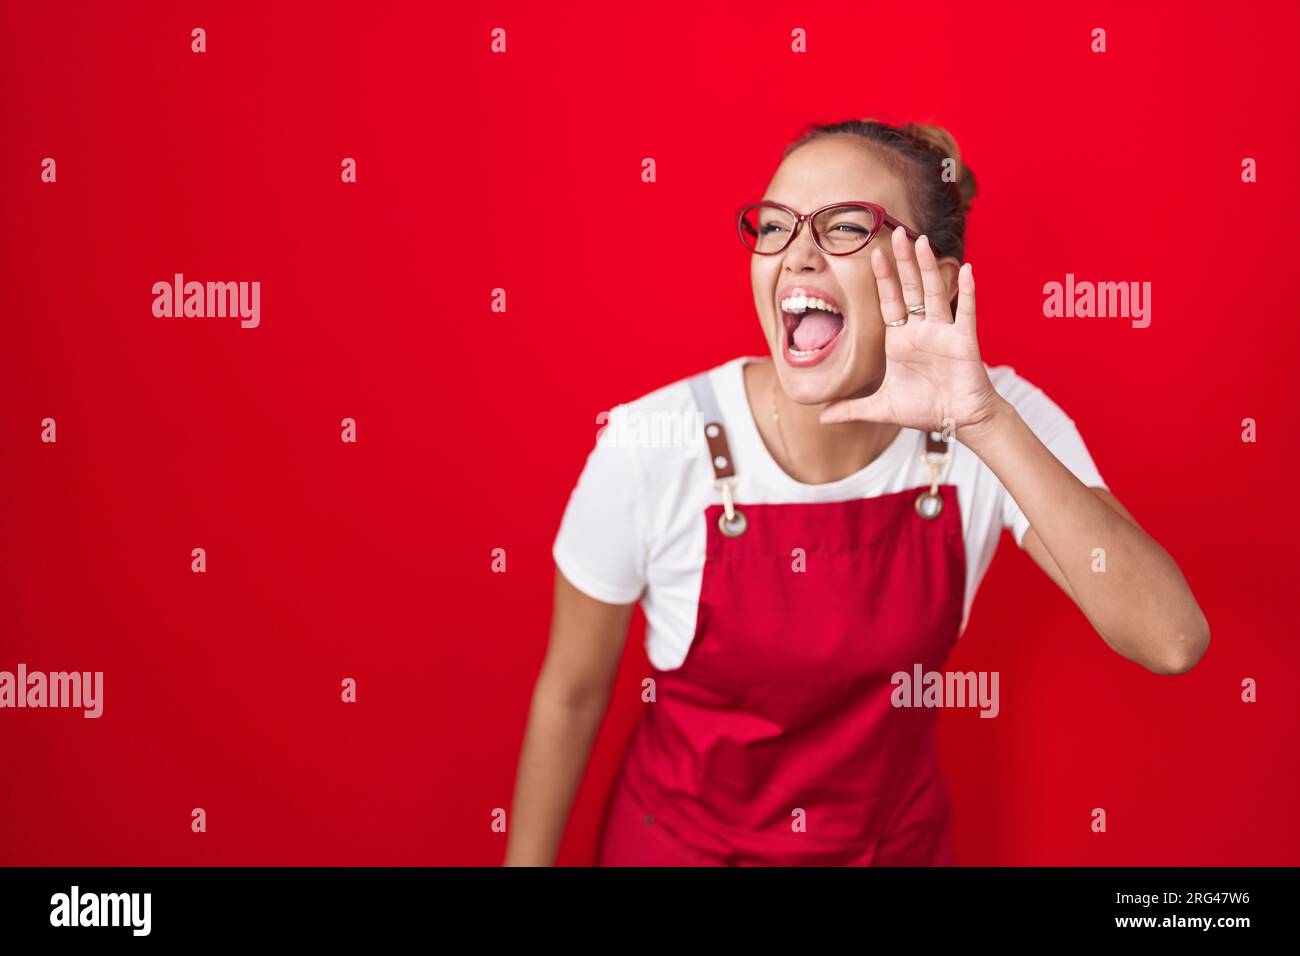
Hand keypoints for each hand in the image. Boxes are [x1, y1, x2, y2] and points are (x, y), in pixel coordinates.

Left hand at [819, 229, 1006, 443]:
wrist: (959, 422)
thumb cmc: (925, 409)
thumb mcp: (881, 408)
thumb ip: (852, 409)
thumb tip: (822, 417)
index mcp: (901, 340)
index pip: (889, 302)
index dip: (882, 279)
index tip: (873, 253)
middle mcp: (922, 330)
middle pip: (910, 289)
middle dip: (903, 262)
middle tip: (896, 232)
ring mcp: (943, 332)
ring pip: (935, 292)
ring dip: (928, 267)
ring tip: (921, 242)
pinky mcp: (963, 341)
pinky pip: (966, 311)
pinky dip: (967, 291)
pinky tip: (967, 268)